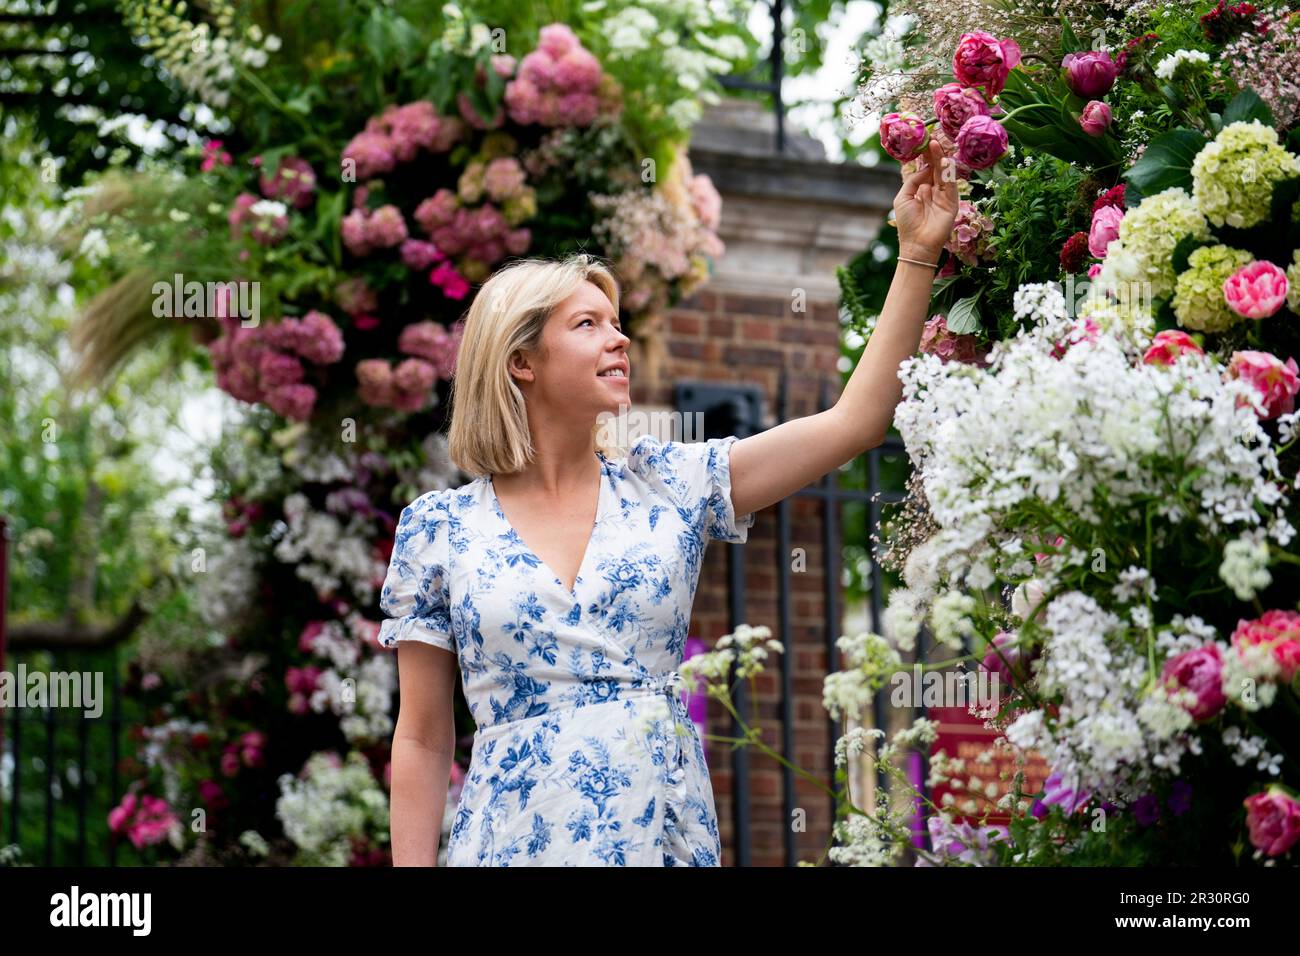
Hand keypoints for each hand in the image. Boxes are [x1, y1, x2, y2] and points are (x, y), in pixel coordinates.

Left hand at [891, 139, 959, 263]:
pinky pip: (951, 185)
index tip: (925, 143)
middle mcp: (934, 191)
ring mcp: (944, 197)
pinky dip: (948, 173)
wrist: (916, 244)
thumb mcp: (903, 197)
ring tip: (936, 146)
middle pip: (936, 169)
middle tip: (933, 139)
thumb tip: (926, 167)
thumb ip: (913, 181)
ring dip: (941, 160)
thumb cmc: (907, 223)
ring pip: (944, 174)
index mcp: (922, 190)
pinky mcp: (952, 203)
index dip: (926, 158)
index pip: (926, 170)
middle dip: (934, 155)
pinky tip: (944, 163)